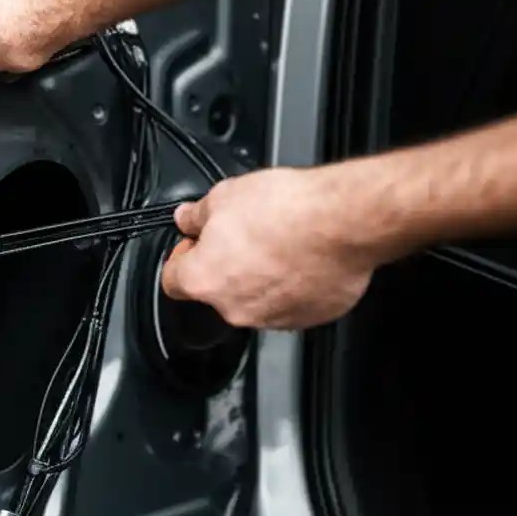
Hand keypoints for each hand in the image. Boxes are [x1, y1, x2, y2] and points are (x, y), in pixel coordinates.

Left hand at [160, 166, 384, 329]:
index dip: (182, 258)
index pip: (172, 281)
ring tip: (279, 244)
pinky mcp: (309, 319)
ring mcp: (273, 318)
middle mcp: (234, 308)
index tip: (195, 244)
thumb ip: (197, 214)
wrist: (343, 222)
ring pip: (255, 300)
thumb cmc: (286, 210)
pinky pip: (292, 305)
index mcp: (203, 279)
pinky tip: (303, 259)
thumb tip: (187, 218)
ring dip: (260, 278)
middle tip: (244, 237)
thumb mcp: (225, 196)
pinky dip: (293, 287)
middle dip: (225, 266)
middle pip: (216, 292)